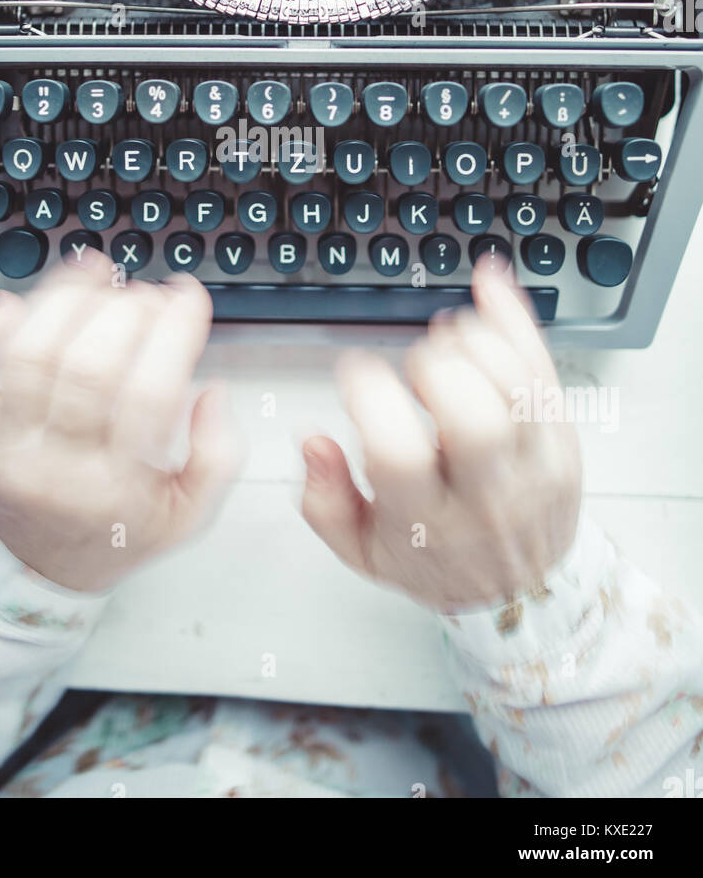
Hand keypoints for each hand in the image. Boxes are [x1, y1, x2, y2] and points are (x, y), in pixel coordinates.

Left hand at [0, 254, 240, 590]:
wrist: (38, 569)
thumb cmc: (114, 530)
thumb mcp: (186, 515)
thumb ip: (218, 458)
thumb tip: (211, 390)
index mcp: (118, 489)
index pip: (151, 396)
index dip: (174, 333)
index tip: (188, 298)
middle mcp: (57, 467)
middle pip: (87, 368)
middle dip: (126, 312)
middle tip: (147, 294)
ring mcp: (7, 446)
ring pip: (28, 356)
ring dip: (65, 301)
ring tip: (97, 278)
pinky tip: (13, 305)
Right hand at [301, 260, 581, 610]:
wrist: (521, 591)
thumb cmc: (436, 558)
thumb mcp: (362, 550)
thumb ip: (324, 500)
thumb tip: (314, 442)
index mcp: (426, 522)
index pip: (398, 455)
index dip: (371, 397)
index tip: (355, 372)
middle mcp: (486, 495)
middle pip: (474, 418)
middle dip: (436, 368)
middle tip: (416, 365)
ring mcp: (534, 465)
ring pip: (518, 387)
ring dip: (477, 342)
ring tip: (449, 340)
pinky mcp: (564, 441)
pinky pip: (546, 369)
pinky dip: (518, 320)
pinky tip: (490, 286)